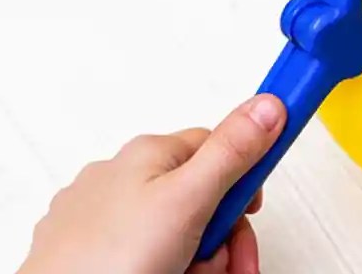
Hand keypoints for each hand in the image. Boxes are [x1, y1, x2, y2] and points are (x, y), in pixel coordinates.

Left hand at [17, 95, 286, 273]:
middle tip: (227, 265)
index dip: (246, 181)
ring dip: (199, 262)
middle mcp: (124, 177)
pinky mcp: (95, 253)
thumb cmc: (108, 260)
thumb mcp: (187, 200)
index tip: (257, 206)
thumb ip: (231, 151)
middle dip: (224, 237)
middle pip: (203, 199)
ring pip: (179, 233)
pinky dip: (166, 269)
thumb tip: (267, 104)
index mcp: (149, 154)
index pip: (220, 148)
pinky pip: (149, 255)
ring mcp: (106, 217)